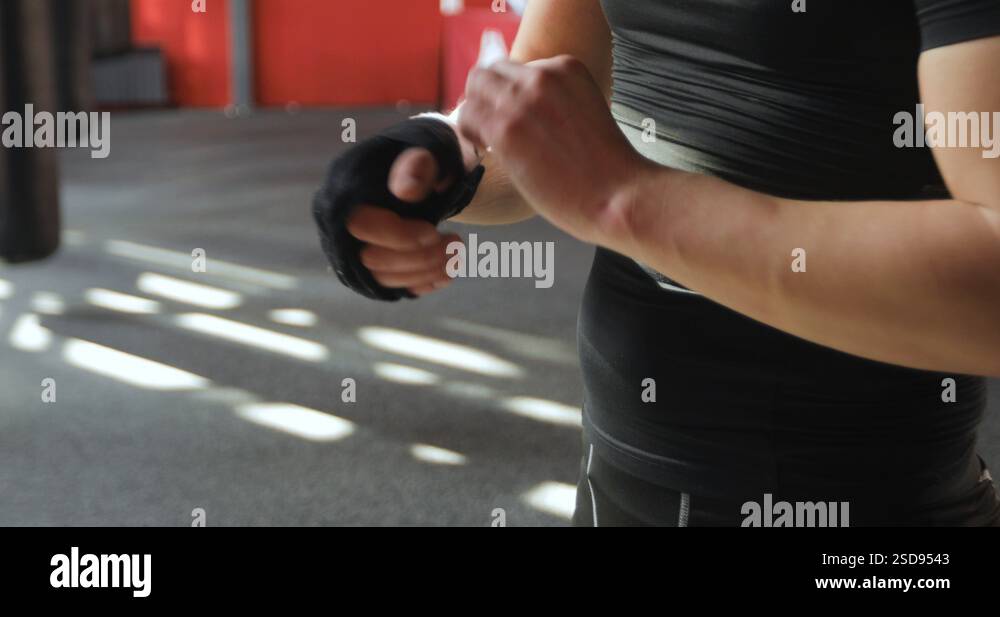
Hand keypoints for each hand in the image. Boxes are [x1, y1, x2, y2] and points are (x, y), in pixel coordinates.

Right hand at [345, 147, 462, 295]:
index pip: (359, 225)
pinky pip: (388, 286)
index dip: (399, 236)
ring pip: (381, 278)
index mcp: (345, 184)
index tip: (433, 231)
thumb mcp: (430, 148)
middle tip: (456, 243)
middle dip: (420, 258)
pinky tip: (446, 273)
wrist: (426, 166)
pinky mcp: (366, 265)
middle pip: (370, 259)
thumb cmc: (426, 153)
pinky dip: (420, 284)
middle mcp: (337, 219)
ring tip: (457, 255)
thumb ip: (419, 164)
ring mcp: (349, 245)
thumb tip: (405, 190)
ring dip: (425, 272)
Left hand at [457, 56, 654, 246]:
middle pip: (491, 73)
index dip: (510, 97)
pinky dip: (470, 135)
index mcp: (566, 67)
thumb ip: (554, 103)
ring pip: (475, 89)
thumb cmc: (606, 170)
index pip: (517, 69)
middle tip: (493, 130)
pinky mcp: (507, 129)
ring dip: (476, 115)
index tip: (515, 121)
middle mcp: (543, 75)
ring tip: (489, 143)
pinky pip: (467, 118)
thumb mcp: (585, 113)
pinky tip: (487, 153)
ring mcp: (523, 100)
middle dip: (487, 99)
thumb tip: (520, 113)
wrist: (619, 196)